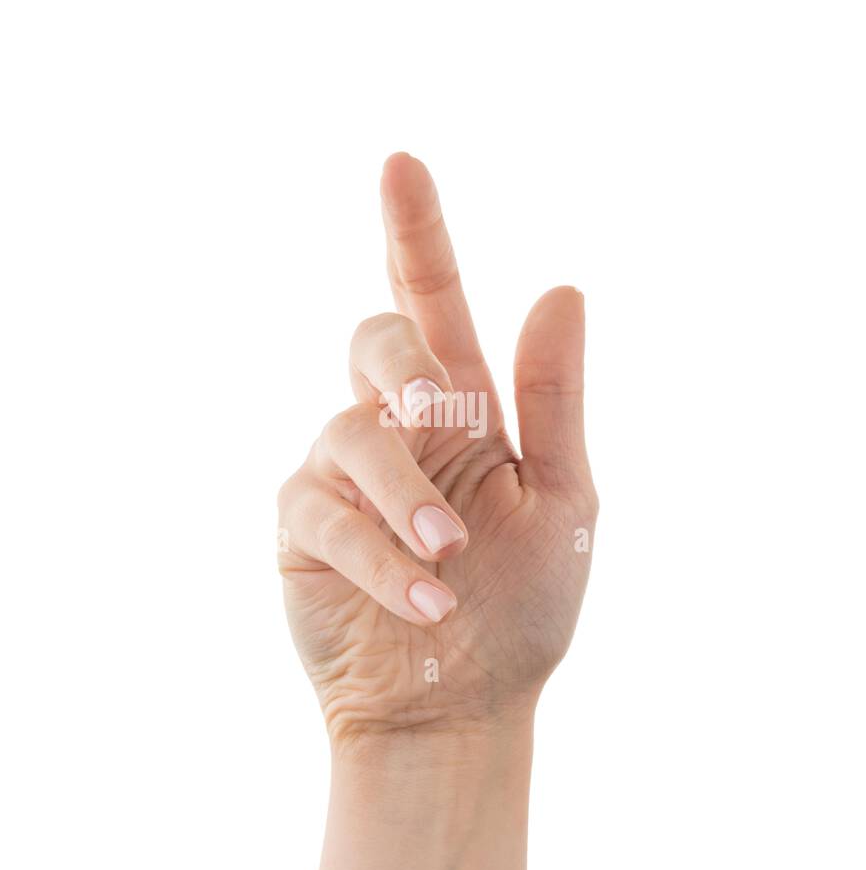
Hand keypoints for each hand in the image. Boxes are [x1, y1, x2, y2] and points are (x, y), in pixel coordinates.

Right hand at [278, 153, 596, 749]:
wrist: (464, 707)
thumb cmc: (522, 606)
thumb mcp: (562, 501)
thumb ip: (554, 399)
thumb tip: (561, 284)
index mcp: (465, 407)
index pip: (432, 300)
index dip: (417, 230)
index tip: (401, 161)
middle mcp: (397, 425)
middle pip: (374, 338)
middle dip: (403, 364)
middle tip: (440, 413)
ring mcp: (341, 472)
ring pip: (347, 429)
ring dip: (403, 492)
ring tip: (450, 560)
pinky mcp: (302, 525)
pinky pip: (322, 508)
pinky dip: (378, 554)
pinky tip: (427, 602)